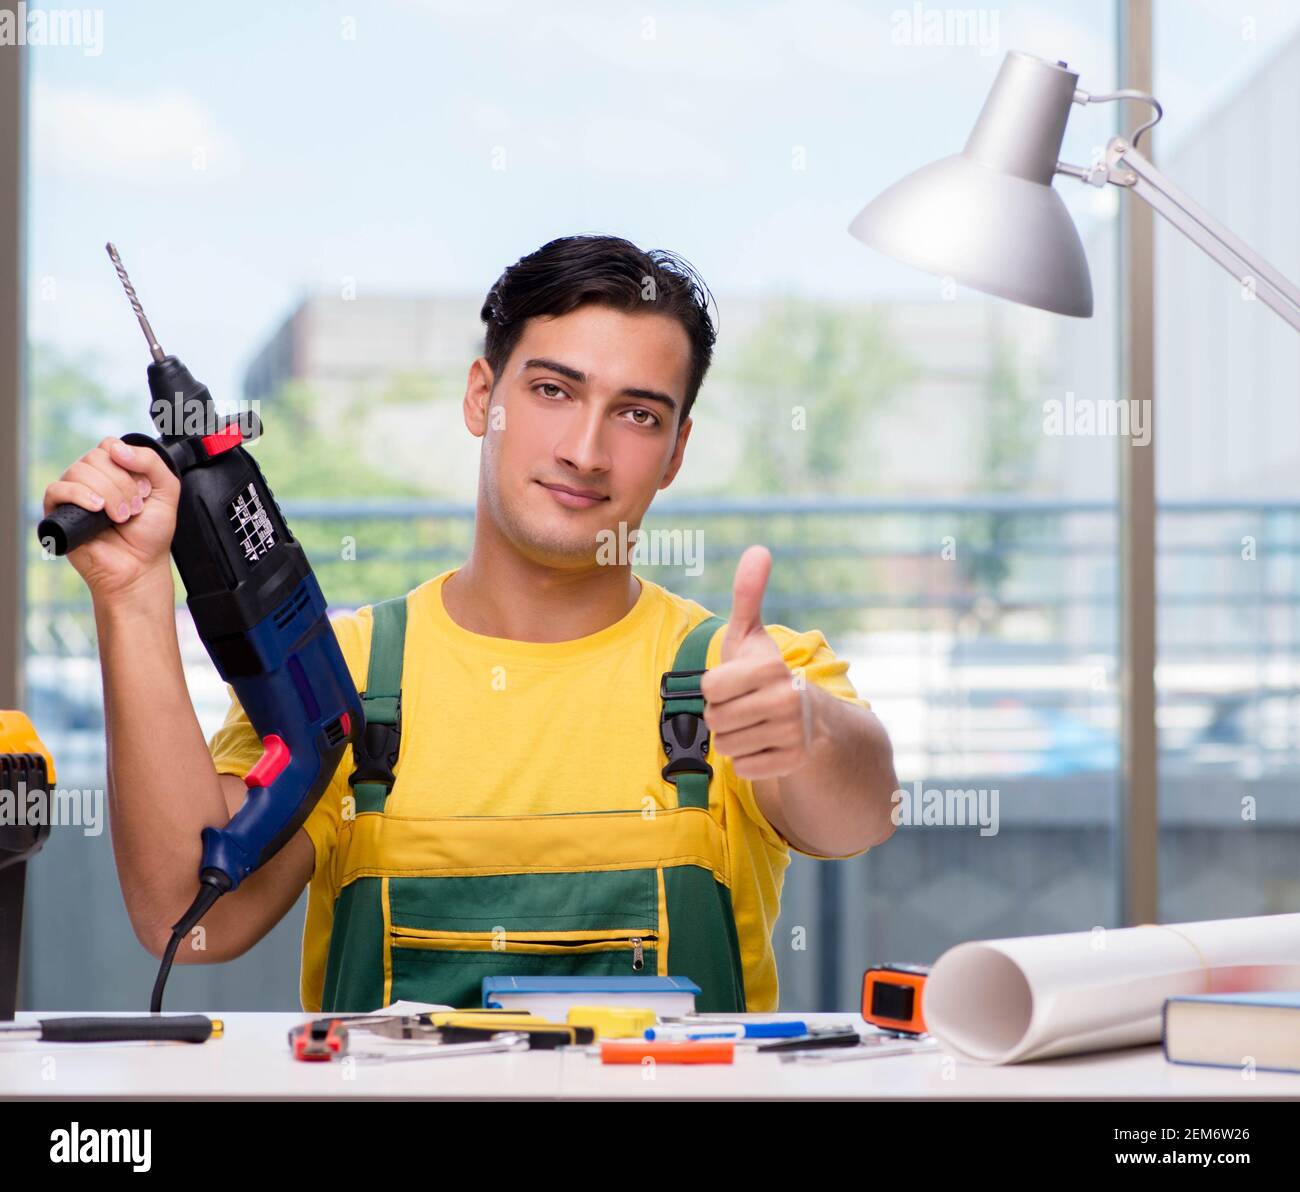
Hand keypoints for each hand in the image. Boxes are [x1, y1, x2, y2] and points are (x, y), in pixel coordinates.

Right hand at [42, 437, 179, 603]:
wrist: (139, 567)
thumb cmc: (150, 533)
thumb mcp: (166, 490)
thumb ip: (151, 462)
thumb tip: (116, 448)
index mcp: (114, 470)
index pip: (110, 445)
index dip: (128, 463)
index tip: (144, 489)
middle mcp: (91, 479)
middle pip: (95, 457)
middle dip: (122, 484)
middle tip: (134, 509)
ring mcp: (74, 494)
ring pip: (79, 471)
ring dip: (108, 494)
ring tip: (120, 517)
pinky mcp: (58, 512)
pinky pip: (57, 489)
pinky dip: (79, 495)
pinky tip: (97, 509)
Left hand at [701, 545, 821, 779]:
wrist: (811, 717)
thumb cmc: (765, 672)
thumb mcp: (752, 635)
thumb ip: (748, 594)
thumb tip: (758, 550)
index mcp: (771, 669)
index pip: (709, 688)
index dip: (714, 686)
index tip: (734, 681)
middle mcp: (787, 702)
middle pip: (715, 719)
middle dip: (722, 713)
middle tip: (744, 704)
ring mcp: (792, 735)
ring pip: (727, 745)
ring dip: (733, 737)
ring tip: (754, 723)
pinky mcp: (791, 763)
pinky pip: (743, 767)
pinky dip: (748, 759)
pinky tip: (765, 743)